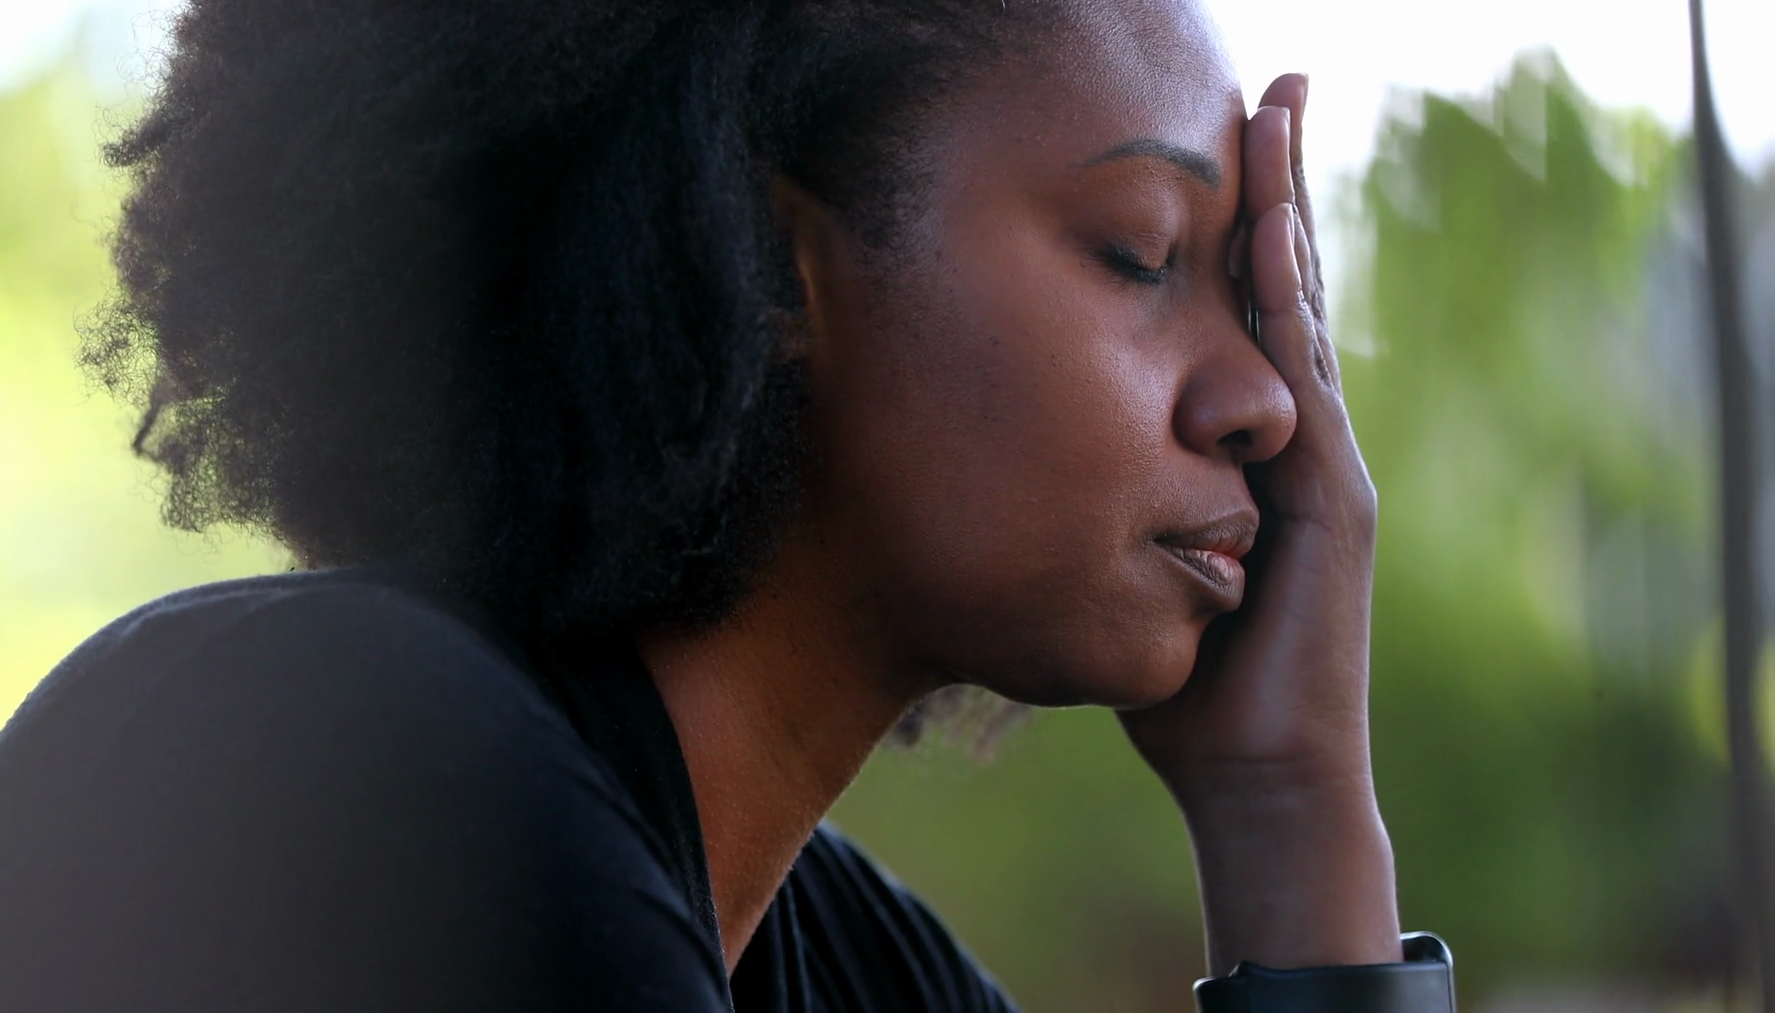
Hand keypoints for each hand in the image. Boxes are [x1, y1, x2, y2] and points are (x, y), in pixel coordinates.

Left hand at [1117, 73, 1399, 973]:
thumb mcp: (1133, 567)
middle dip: (1281, 185)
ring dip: (1292, 212)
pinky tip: (1276, 237)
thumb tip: (1029, 465)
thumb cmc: (1188, 682)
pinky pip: (1308, 385)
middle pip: (1290, 288)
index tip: (1220, 140)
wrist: (1255, 775)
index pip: (1248, 316)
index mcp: (1254, 451)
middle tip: (1272, 86)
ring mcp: (1326, 466)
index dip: (1240, 229)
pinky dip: (1292, 308)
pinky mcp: (1334, 504)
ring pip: (1307, 314)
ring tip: (1281, 117)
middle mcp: (1300, 442)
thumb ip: (1110, 507)